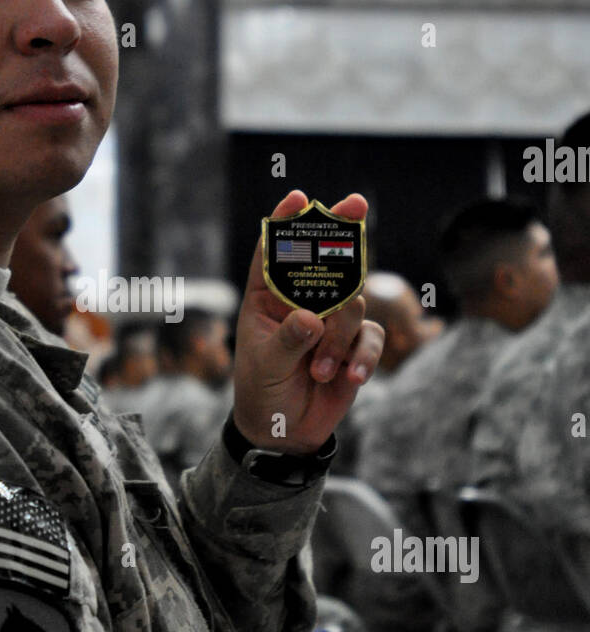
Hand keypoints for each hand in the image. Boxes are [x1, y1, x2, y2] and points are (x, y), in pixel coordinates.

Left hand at [232, 189, 383, 453]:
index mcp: (266, 300)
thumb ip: (287, 341)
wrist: (284, 433)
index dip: (285, 224)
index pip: (274, 255)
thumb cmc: (262, 392)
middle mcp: (300, 303)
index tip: (298, 198)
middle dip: (341, 231)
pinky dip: (363, 357)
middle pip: (325, 260)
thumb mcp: (266, 366)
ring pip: (351, 303)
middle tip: (356, 203)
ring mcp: (330, 322)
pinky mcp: (354, 345)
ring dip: (338, 339)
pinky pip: (370, 338)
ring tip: (320, 371)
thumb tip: (310, 319)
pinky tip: (350, 378)